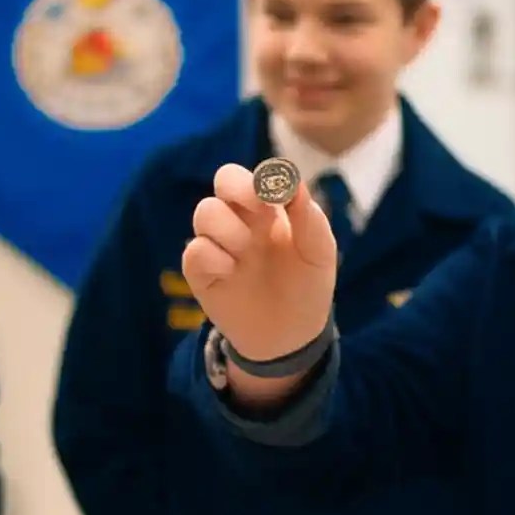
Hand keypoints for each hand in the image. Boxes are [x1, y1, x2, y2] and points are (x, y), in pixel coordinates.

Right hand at [182, 163, 337, 360]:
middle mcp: (241, 220)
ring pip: (205, 212)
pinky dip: (212, 256)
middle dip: (238, 186)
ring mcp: (220, 245)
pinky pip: (194, 251)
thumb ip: (309, 218)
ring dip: (229, 226)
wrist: (291, 338)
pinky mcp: (202, 274)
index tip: (279, 194)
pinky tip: (231, 271)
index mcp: (269, 210)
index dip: (264, 176)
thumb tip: (294, 182)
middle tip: (260, 208)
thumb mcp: (319, 253)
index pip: (257, 175)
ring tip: (247, 250)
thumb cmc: (306, 287)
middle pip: (224, 179)